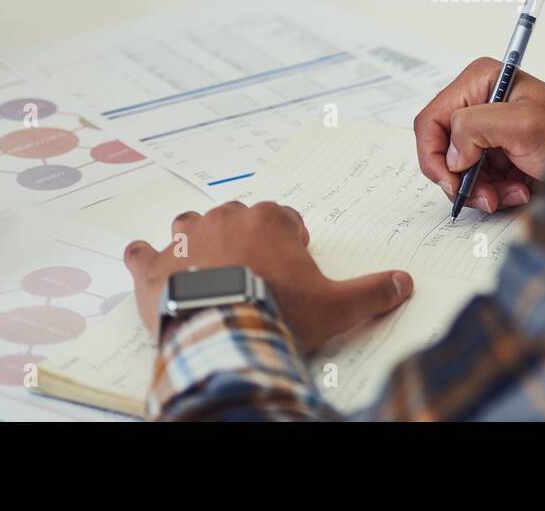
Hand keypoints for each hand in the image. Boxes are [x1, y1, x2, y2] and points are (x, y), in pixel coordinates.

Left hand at [123, 201, 412, 348]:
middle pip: (235, 216)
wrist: (226, 328)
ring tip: (202, 265)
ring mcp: (185, 239)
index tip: (290, 262)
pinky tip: (144, 265)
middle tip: (251, 270)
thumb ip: (372, 291)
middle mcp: (225, 219)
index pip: (281, 217)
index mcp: (269, 221)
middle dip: (241, 237)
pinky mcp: (154, 266)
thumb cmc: (279, 310)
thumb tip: (405, 282)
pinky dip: (141, 259)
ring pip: (187, 225)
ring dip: (193, 241)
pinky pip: (139, 252)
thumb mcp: (337, 305)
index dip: (287, 239)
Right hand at [413, 57, 544, 213]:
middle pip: (443, 149)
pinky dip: (495, 191)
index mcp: (480, 82)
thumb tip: (451, 153)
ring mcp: (488, 130)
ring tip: (511, 192)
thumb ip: (476, 128)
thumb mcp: (522, 125)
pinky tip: (519, 189)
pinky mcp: (497, 152)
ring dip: (483, 188)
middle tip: (486, 196)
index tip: (451, 181)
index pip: (431, 120)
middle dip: (463, 177)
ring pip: (460, 170)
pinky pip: (479, 179)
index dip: (434, 155)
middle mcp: (479, 102)